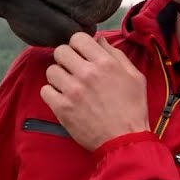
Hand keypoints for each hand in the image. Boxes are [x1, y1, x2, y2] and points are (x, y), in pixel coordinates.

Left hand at [39, 32, 147, 151]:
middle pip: (60, 51)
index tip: (81, 54)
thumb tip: (100, 40)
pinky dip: (51, 94)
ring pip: (51, 71)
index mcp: (105, 63)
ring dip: (58, 77)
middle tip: (72, 70)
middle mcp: (87, 73)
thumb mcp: (134, 77)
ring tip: (68, 86)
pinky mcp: (62, 108)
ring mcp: (72, 91)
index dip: (78, 45)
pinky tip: (62, 98)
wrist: (124, 140)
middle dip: (66, 59)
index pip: (78, 38)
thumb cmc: (132, 109)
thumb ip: (117, 55)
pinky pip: (45, 90)